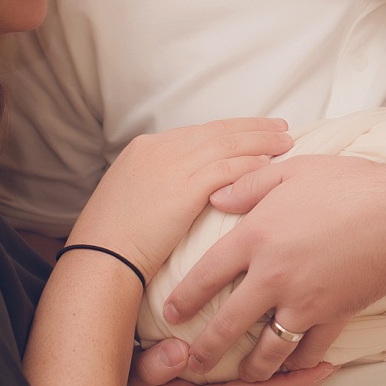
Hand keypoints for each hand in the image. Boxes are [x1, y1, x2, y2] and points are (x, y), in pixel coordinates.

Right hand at [69, 118, 290, 279]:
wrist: (101, 256)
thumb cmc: (114, 238)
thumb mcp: (132, 196)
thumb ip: (158, 181)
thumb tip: (182, 187)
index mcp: (145, 147)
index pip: (199, 131)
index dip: (231, 129)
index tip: (253, 130)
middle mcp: (159, 148)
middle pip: (218, 131)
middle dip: (253, 128)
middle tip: (281, 128)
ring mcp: (172, 165)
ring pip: (227, 144)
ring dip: (260, 142)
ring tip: (285, 144)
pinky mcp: (184, 188)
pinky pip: (226, 169)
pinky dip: (250, 165)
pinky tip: (269, 166)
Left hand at [164, 154, 385, 380]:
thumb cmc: (349, 185)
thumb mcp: (292, 170)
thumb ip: (249, 185)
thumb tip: (217, 196)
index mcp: (256, 237)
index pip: (206, 275)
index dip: (184, 298)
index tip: (169, 314)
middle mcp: (273, 276)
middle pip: (227, 325)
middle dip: (205, 350)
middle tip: (190, 363)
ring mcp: (304, 302)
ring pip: (267, 350)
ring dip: (251, 368)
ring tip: (242, 376)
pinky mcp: (334, 316)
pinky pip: (310, 350)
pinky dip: (299, 362)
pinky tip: (291, 365)